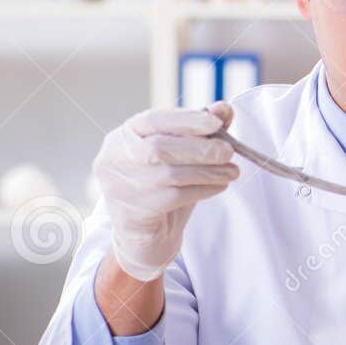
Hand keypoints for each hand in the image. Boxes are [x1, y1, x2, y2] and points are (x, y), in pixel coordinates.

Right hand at [93, 103, 238, 281]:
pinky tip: (219, 186)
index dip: (187, 119)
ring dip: (208, 171)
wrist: (145, 236)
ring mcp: (119, 188)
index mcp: (122, 138)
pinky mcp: (132, 214)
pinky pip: (174, 197)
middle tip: (229, 151)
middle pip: (159, 148)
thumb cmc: (163, 186)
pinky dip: (203, 189)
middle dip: (200, 148)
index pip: (152, 120)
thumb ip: (200, 131)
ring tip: (232, 171)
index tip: (217, 122)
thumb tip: (224, 108)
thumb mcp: (180, 155)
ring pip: (170, 174)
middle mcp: (113, 160)